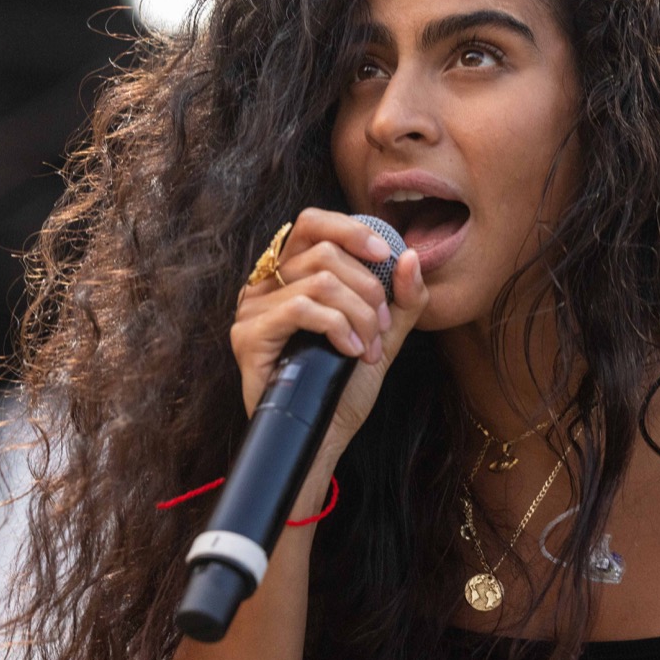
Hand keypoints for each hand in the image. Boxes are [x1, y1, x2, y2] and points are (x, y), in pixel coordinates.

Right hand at [231, 208, 429, 469]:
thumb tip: (412, 256)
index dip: (351, 230)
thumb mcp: (382, 336)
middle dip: (368, 289)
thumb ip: (401, 299)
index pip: (312, 223)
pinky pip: (300, 308)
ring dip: (358, 315)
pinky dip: (336, 326)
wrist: (323, 436)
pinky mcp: (247, 335)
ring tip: (368, 348)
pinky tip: (350, 352)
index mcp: (289, 274)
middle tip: (381, 327)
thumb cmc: (344, 386)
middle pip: (323, 251)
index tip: (386, 255)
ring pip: (318, 281)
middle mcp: (264, 284)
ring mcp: (251, 309)